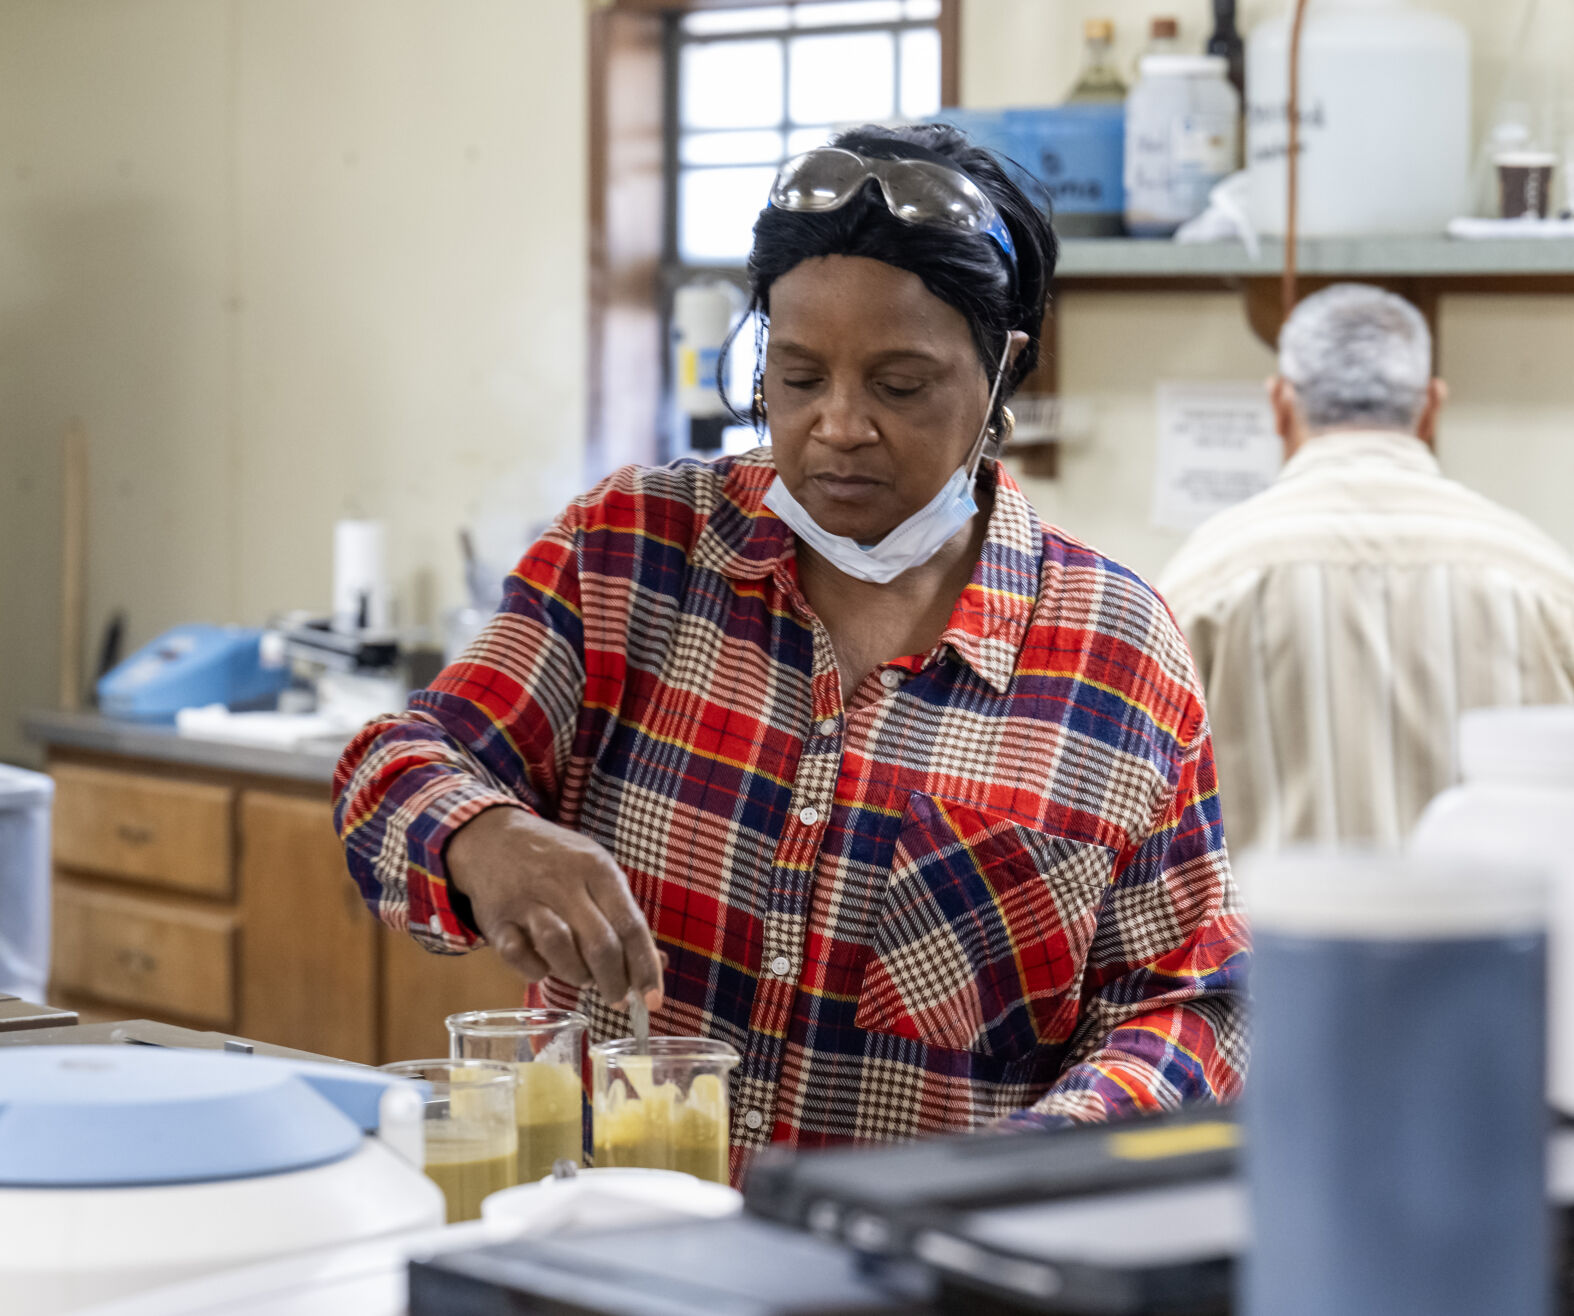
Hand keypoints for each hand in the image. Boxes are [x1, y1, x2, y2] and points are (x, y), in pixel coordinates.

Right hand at [446, 806, 663, 1009]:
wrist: (494, 838)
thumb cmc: (558, 861)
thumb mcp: (597, 873)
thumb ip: (625, 916)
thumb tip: (659, 963)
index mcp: (598, 869)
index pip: (630, 925)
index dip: (645, 967)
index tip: (653, 1001)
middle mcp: (564, 882)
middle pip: (599, 943)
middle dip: (614, 981)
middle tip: (618, 1000)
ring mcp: (527, 900)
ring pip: (559, 947)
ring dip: (577, 975)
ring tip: (583, 979)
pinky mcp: (497, 919)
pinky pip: (518, 955)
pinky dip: (535, 970)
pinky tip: (544, 968)